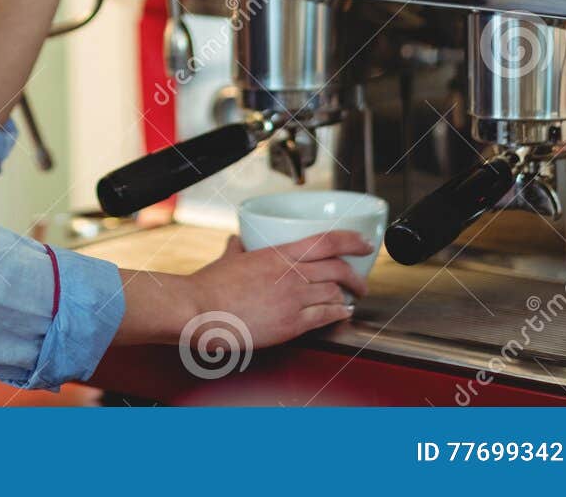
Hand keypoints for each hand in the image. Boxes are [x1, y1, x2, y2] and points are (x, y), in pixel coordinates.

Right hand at [186, 231, 371, 348]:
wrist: (201, 310)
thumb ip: (237, 248)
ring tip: (348, 301)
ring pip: (335, 293)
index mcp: (278, 254)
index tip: (364, 244)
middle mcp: (291, 274)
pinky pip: (326, 316)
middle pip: (339, 269)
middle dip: (356, 276)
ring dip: (346, 297)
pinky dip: (339, 314)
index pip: (328, 240)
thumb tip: (236, 241)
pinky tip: (341, 314)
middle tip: (361, 282)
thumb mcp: (228, 258)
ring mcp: (294, 299)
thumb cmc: (210, 286)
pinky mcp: (292, 324)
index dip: (352, 240)